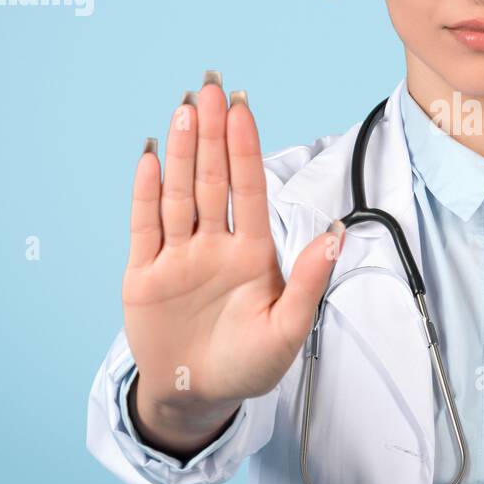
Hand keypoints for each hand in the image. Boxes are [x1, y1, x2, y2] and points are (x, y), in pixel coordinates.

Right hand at [121, 71, 343, 450]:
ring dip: (180, 153)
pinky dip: (146, 194)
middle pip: (212, 180)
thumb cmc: (249, 365)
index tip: (244, 110)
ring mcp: (178, 257)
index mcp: (251, 254)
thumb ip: (309, 280)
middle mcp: (214, 246)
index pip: (248, 191)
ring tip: (183, 109)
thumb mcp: (288, 330)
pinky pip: (145, 227)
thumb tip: (339, 233)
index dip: (245, 150)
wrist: (198, 396)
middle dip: (211, 134)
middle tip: (210, 87)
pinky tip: (149, 159)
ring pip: (179, 195)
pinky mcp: (144, 275)